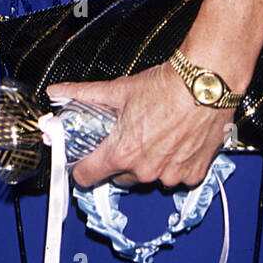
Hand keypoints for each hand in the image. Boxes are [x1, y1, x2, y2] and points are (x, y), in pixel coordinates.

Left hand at [47, 62, 234, 191]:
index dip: (82, 168)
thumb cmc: (165, 87)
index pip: (88, 177)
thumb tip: (58, 92)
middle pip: (119, 177)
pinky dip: (173, 163)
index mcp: (122, 153)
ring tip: (154, 134)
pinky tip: (175, 141)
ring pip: (148, 176)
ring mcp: (170, 176)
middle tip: (125, 137)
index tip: (84, 160)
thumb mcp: (118, 89)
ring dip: (148, 162)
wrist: (204, 85)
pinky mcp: (193, 175)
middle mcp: (145, 170)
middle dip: (119, 161)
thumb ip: (84, 94)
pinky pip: (176, 176)